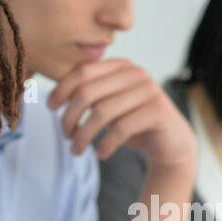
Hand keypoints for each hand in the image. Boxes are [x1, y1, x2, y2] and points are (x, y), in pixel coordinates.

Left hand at [48, 58, 196, 166]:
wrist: (171, 142)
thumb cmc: (133, 123)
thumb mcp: (108, 106)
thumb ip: (88, 96)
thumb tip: (51, 98)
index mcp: (121, 66)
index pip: (82, 71)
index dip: (61, 89)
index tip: (50, 108)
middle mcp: (136, 73)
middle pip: (88, 92)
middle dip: (70, 117)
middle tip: (66, 136)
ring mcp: (149, 90)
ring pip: (102, 112)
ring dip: (83, 135)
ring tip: (76, 151)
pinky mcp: (158, 111)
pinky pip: (121, 128)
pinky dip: (105, 144)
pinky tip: (100, 154)